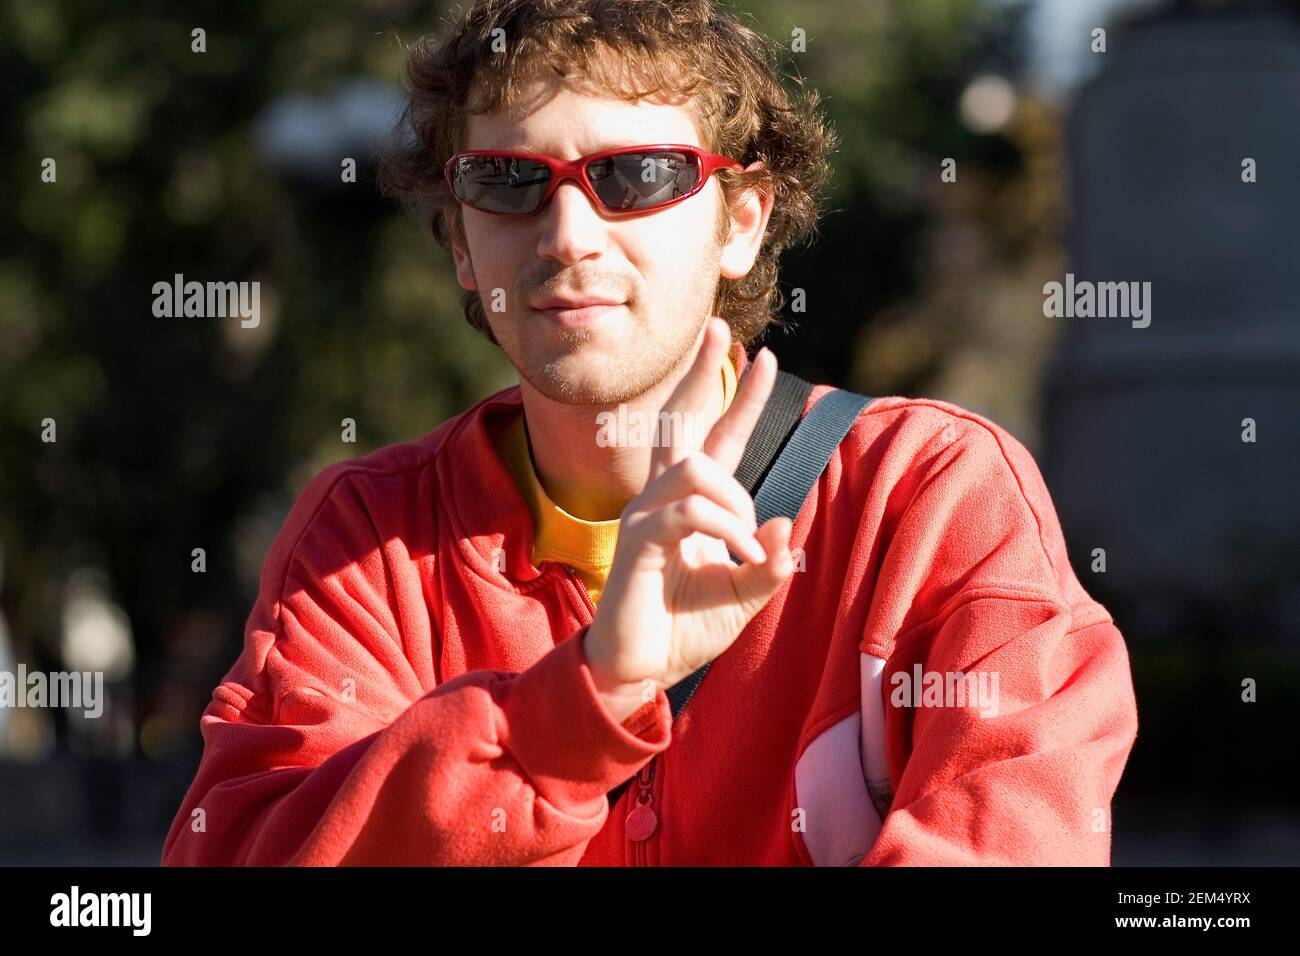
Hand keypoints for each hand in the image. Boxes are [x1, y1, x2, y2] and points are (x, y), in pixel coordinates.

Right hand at [584, 318, 795, 720]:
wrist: (640, 670)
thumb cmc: (685, 631)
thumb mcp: (744, 596)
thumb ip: (768, 563)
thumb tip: (784, 525)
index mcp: (690, 506)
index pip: (716, 439)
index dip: (740, 401)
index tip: (765, 360)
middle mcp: (662, 498)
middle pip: (681, 420)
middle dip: (702, 372)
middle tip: (720, 327)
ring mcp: (644, 515)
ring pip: (695, 468)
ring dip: (735, 502)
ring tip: (745, 545)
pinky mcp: (636, 540)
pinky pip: (687, 511)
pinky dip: (724, 528)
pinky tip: (739, 555)